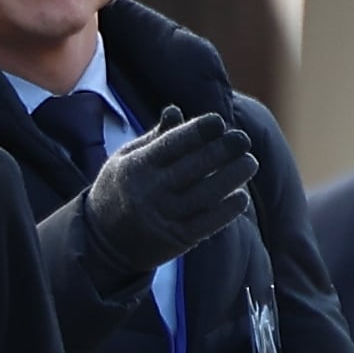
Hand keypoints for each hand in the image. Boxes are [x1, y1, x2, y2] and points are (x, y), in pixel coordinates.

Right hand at [86, 105, 255, 280]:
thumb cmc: (120, 189)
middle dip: (222, 150)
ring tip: (250, 162)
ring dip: (232, 177)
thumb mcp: (127, 159)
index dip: (198, 131)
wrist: (103, 242)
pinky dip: (228, 210)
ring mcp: (164, 217)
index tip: (219, 121)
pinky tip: (242, 196)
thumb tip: (176, 110)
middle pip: (193, 167)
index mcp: (137, 166)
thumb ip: (155, 139)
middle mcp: (150, 191)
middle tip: (243, 139)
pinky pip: (208, 223)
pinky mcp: (177, 239)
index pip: (172, 144)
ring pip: (206, 194)